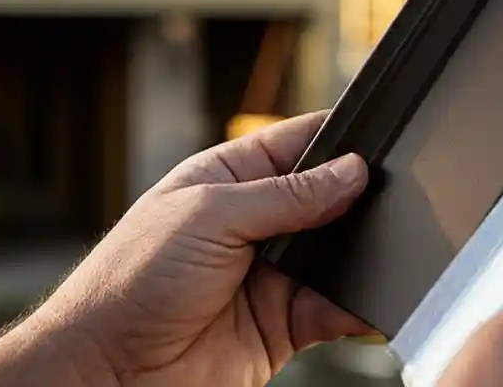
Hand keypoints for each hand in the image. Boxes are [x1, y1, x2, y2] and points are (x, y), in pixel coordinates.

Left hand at [0, 112, 371, 385]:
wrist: (108, 373)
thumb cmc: (130, 283)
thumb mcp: (210, 216)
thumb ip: (286, 195)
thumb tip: (351, 171)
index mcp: (229, 177)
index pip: (299, 143)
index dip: (340, 138)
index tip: (382, 138)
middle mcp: (254, 222)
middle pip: (329, 199)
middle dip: (360, 199)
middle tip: (395, 200)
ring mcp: (271, 274)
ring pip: (339, 254)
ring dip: (363, 254)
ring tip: (387, 249)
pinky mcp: (284, 325)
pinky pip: (336, 308)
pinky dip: (359, 305)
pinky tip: (370, 298)